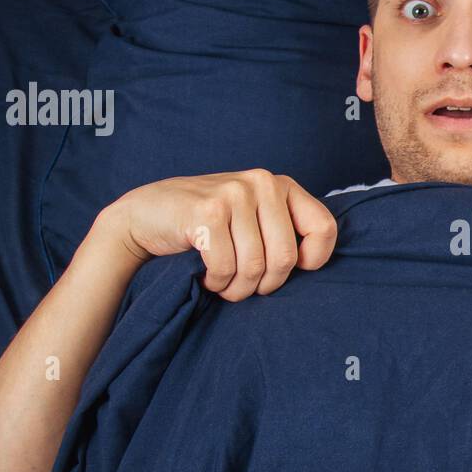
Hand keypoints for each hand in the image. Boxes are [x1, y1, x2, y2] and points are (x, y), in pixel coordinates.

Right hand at [98, 169, 337, 300]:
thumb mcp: (253, 217)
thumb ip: (284, 230)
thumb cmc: (207, 224)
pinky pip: (225, 267)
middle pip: (285, 258)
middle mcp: (262, 182)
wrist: (146, 214)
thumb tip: (314, 264)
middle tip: (246, 287)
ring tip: (225, 285)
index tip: (291, 271)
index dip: (313, 261)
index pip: (324, 228)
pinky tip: (207, 276)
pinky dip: (216, 282)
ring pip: (254, 267)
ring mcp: (234, 194)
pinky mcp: (206, 211)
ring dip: (237, 288)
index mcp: (281, 185)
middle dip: (265, 285)